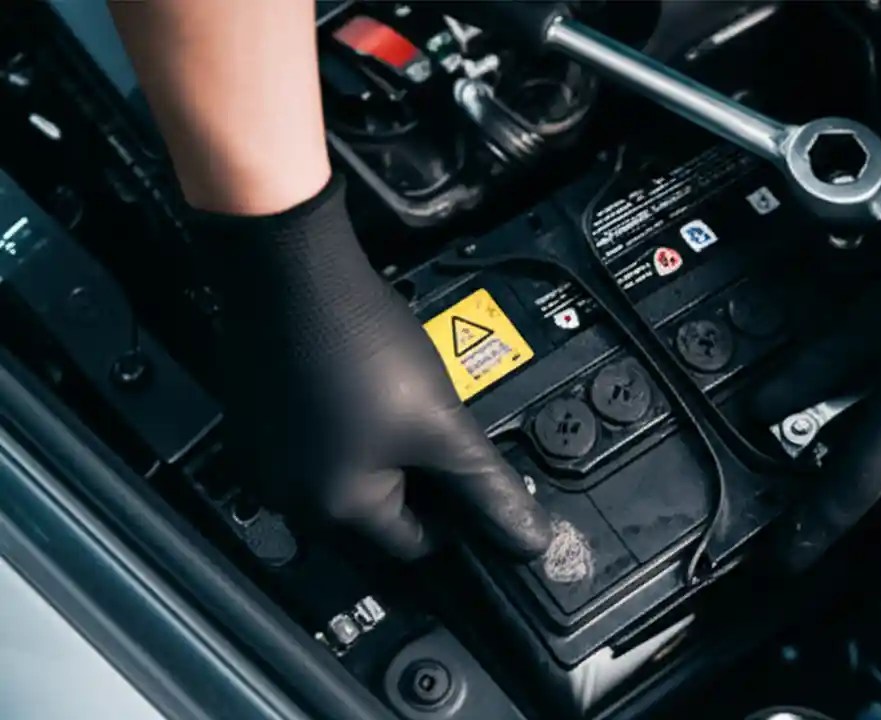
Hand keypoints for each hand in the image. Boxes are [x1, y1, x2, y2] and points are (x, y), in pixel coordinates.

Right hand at [203, 177, 551, 559]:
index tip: (479, 484)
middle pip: (378, 516)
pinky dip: (351, 433)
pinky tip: (371, 394)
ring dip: (387, 458)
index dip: (458, 519)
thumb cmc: (362, 345)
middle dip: (421, 486)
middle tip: (448, 442)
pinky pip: (319, 446)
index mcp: (331, 511)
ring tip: (412, 412)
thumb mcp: (442, 423)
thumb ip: (488, 487)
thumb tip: (531, 540)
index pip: (415, 546)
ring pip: (349, 479)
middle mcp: (289, 497)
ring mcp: (267, 457)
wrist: (292, 267)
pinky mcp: (260, 420)